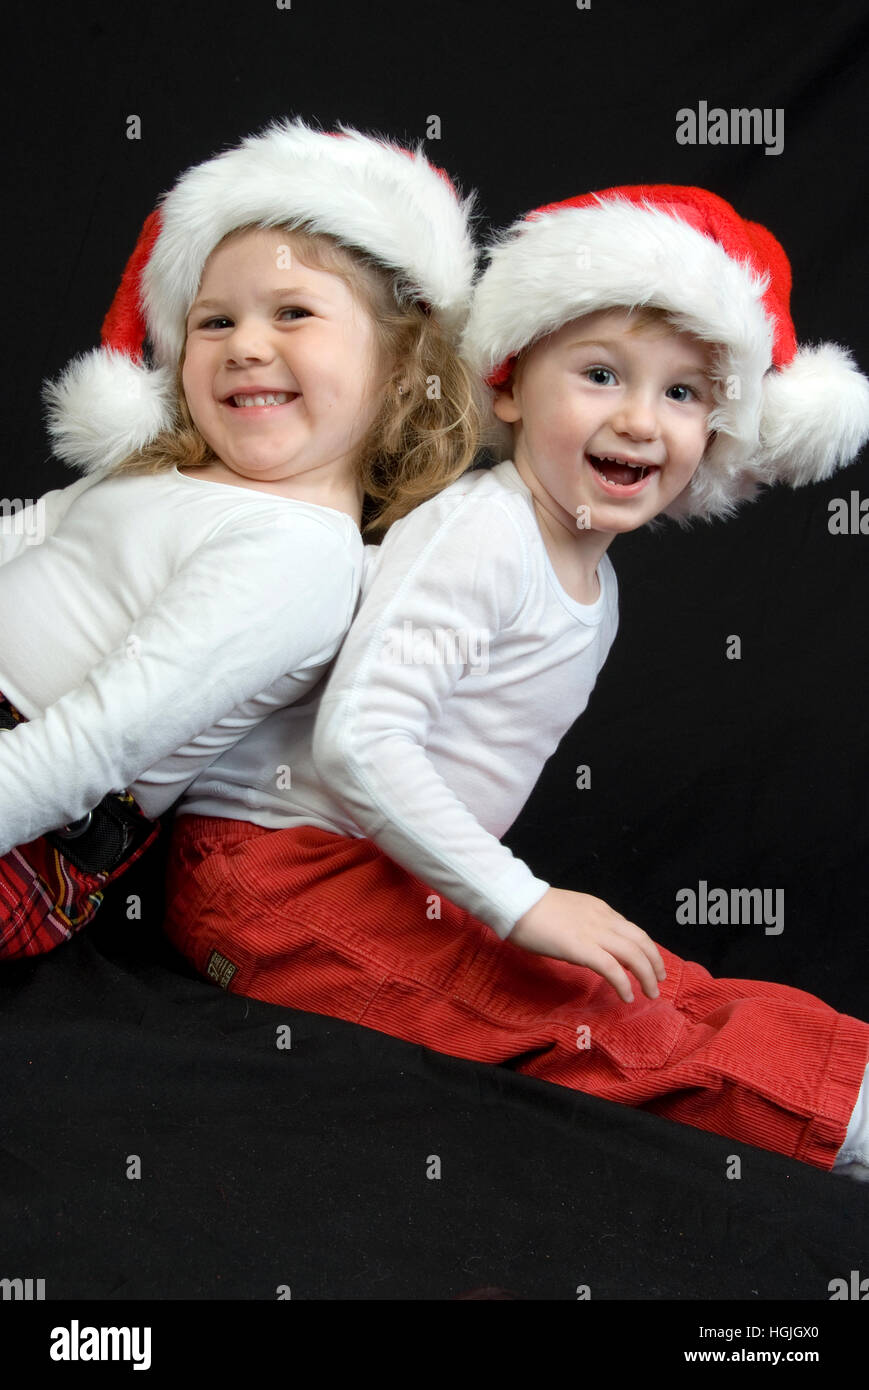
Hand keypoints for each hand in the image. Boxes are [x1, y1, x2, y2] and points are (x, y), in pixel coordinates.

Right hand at [509, 887, 665, 1002]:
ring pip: (633, 955)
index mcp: (600, 910)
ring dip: (646, 976)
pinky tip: (627, 996)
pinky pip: (612, 968)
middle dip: (654, 963)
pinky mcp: (582, 948)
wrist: (516, 902)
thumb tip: (591, 949)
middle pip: (641, 941)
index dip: (646, 949)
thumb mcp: (570, 913)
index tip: (651, 963)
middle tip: (658, 981)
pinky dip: (624, 983)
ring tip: (650, 992)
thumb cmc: (533, 910)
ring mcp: (594, 933)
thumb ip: (585, 927)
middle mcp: (604, 919)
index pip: (633, 930)